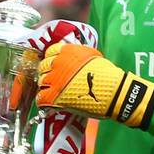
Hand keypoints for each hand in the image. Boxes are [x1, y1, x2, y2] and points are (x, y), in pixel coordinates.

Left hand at [37, 42, 153, 127]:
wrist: (113, 92)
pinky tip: (49, 102)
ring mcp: (55, 79)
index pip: (50, 52)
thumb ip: (78, 54)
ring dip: (46, 86)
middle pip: (43, 66)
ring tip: (54, 92)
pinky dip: (43, 100)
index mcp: (67, 51)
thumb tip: (71, 57)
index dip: (52, 60)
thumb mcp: (92, 56)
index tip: (55, 66)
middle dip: (47, 73)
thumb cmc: (107, 75)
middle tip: (54, 80)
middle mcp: (58, 63)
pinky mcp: (54, 96)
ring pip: (41, 81)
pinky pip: (41, 97)